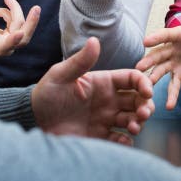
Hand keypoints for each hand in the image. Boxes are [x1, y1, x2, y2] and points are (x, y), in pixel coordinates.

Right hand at [0, 0, 39, 57]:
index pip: (3, 46)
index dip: (12, 40)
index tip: (20, 33)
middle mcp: (2, 46)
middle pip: (22, 38)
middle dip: (31, 23)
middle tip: (36, 8)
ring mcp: (9, 43)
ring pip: (22, 27)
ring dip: (16, 11)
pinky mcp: (13, 37)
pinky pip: (19, 24)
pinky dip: (11, 13)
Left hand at [32, 37, 154, 144]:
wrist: (34, 121)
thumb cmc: (46, 94)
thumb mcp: (61, 75)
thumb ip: (80, 61)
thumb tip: (95, 41)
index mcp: (103, 82)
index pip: (131, 78)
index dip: (143, 83)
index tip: (147, 91)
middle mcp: (108, 100)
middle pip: (137, 100)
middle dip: (145, 105)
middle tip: (143, 113)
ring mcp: (105, 119)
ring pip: (132, 119)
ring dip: (138, 122)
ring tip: (133, 127)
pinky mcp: (100, 136)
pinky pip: (120, 139)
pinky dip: (127, 140)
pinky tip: (125, 140)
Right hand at [135, 7, 180, 109]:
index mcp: (177, 35)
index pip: (165, 36)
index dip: (156, 38)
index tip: (145, 42)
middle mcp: (171, 49)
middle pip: (158, 55)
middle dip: (149, 60)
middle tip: (138, 67)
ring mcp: (173, 63)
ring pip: (161, 71)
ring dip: (153, 78)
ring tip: (146, 88)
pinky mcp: (179, 75)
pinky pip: (174, 85)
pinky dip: (172, 95)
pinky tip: (169, 106)